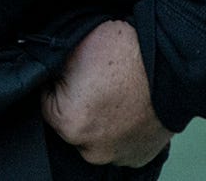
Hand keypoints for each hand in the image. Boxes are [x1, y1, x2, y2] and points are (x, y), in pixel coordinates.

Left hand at [40, 20, 173, 167]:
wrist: (170, 65)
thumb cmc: (123, 54)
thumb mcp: (70, 48)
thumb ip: (48, 65)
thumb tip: (35, 65)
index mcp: (68, 123)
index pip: (45, 102)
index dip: (56, 84)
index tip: (71, 73)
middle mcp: (91, 149)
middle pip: (70, 122)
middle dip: (76, 104)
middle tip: (95, 81)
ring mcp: (118, 156)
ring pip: (94, 134)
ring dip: (98, 119)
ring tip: (113, 93)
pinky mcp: (139, 156)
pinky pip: (117, 143)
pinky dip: (118, 128)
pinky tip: (125, 107)